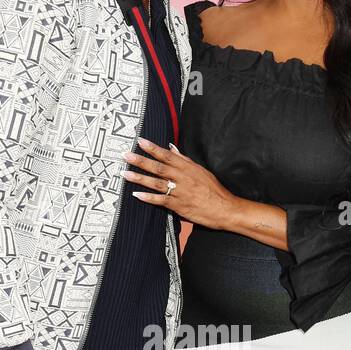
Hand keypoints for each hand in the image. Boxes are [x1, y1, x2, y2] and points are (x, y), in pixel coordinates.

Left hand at [122, 137, 238, 229]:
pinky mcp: (179, 206)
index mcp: (188, 168)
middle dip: (141, 161)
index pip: (167, 155)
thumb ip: (184, 160)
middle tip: (126, 155)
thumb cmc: (214, 190)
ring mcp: (180, 192)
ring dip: (140, 178)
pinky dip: (149, 197)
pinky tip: (137, 195)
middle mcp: (183, 178)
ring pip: (157, 183)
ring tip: (125, 174)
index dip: (153, 148)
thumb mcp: (201, 171)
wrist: (225, 208)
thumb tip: (171, 148)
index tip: (140, 141)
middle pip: (158, 167)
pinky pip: (161, 200)